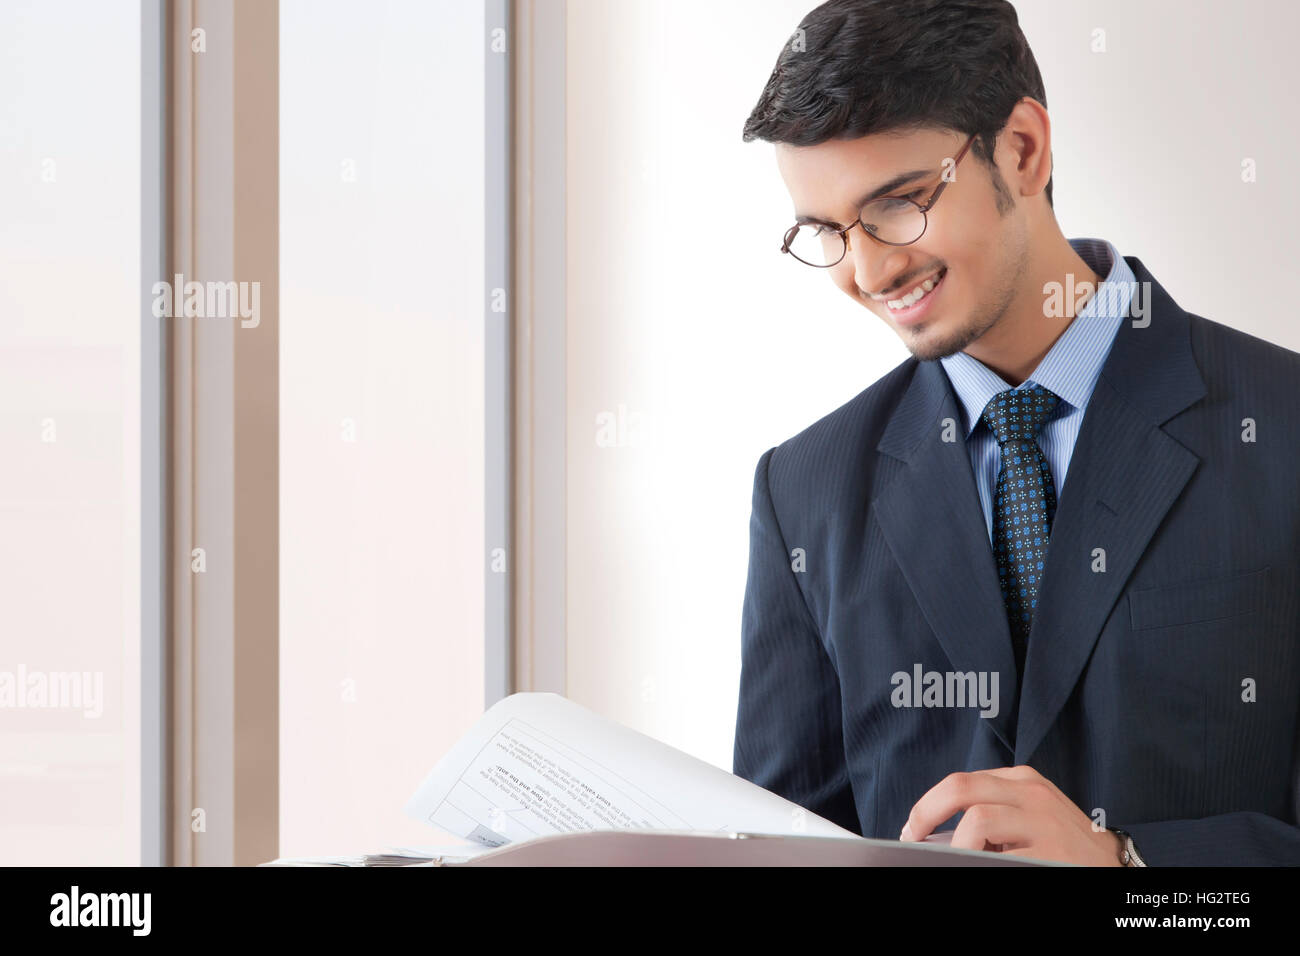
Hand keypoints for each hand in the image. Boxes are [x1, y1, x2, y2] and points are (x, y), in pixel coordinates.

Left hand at [899, 765, 1123, 865]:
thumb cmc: (1061, 845)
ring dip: (957, 847)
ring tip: (955, 862)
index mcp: (1021, 780)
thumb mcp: (1027, 818)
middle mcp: (1031, 792)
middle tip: (913, 841)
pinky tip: (978, 869)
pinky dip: (978, 864)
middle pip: (960, 788)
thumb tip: (934, 835)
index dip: (927, 807)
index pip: (960, 783)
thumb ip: (990, 814)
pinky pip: (1001, 857)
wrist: (1112, 867)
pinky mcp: (1052, 850)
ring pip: (977, 819)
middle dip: (926, 814)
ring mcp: (1043, 820)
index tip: (913, 830)